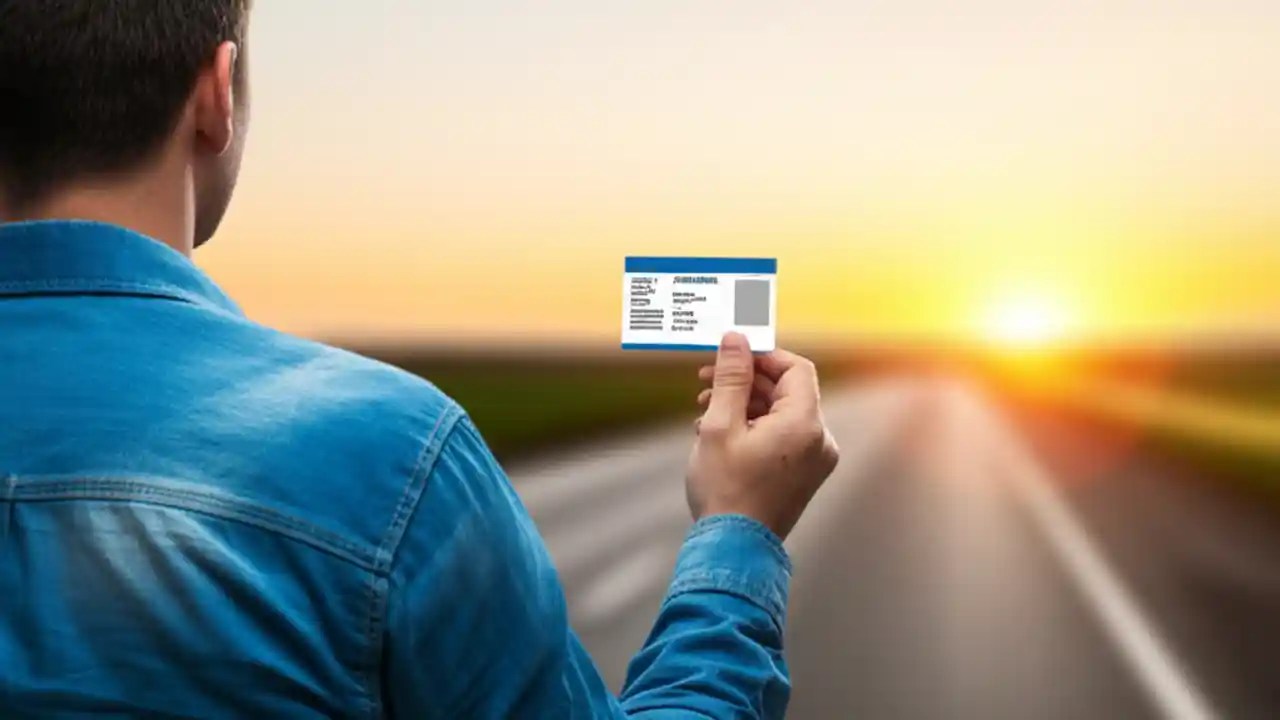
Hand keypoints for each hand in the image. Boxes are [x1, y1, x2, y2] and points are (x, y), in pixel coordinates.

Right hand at [688, 333, 839, 539]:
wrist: (733, 550)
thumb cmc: (725, 491)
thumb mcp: (720, 426)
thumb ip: (731, 378)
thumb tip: (736, 339)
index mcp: (805, 425)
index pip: (796, 369)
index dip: (763, 355)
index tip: (731, 354)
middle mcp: (820, 441)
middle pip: (788, 390)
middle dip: (746, 381)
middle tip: (707, 379)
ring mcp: (815, 460)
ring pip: (782, 413)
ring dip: (745, 404)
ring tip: (706, 411)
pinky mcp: (804, 475)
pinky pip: (783, 436)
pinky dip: (755, 427)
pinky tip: (720, 433)